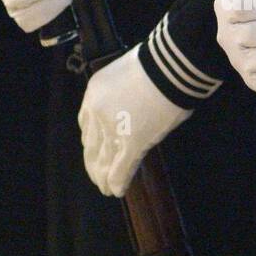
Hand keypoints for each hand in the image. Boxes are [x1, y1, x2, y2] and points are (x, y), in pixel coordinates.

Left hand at [78, 45, 191, 196]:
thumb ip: (119, 95)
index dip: (91, 141)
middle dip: (93, 163)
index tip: (94, 150)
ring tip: (105, 189)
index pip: (86, 125)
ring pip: (103, 159)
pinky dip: (118, 181)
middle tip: (96, 176)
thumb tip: (129, 108)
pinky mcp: (133, 142)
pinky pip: (121, 167)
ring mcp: (113, 129)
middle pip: (92, 145)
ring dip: (103, 177)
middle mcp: (97, 113)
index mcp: (94, 95)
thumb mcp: (124, 75)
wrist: (169, 67)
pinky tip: (116, 191)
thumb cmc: (155, 64)